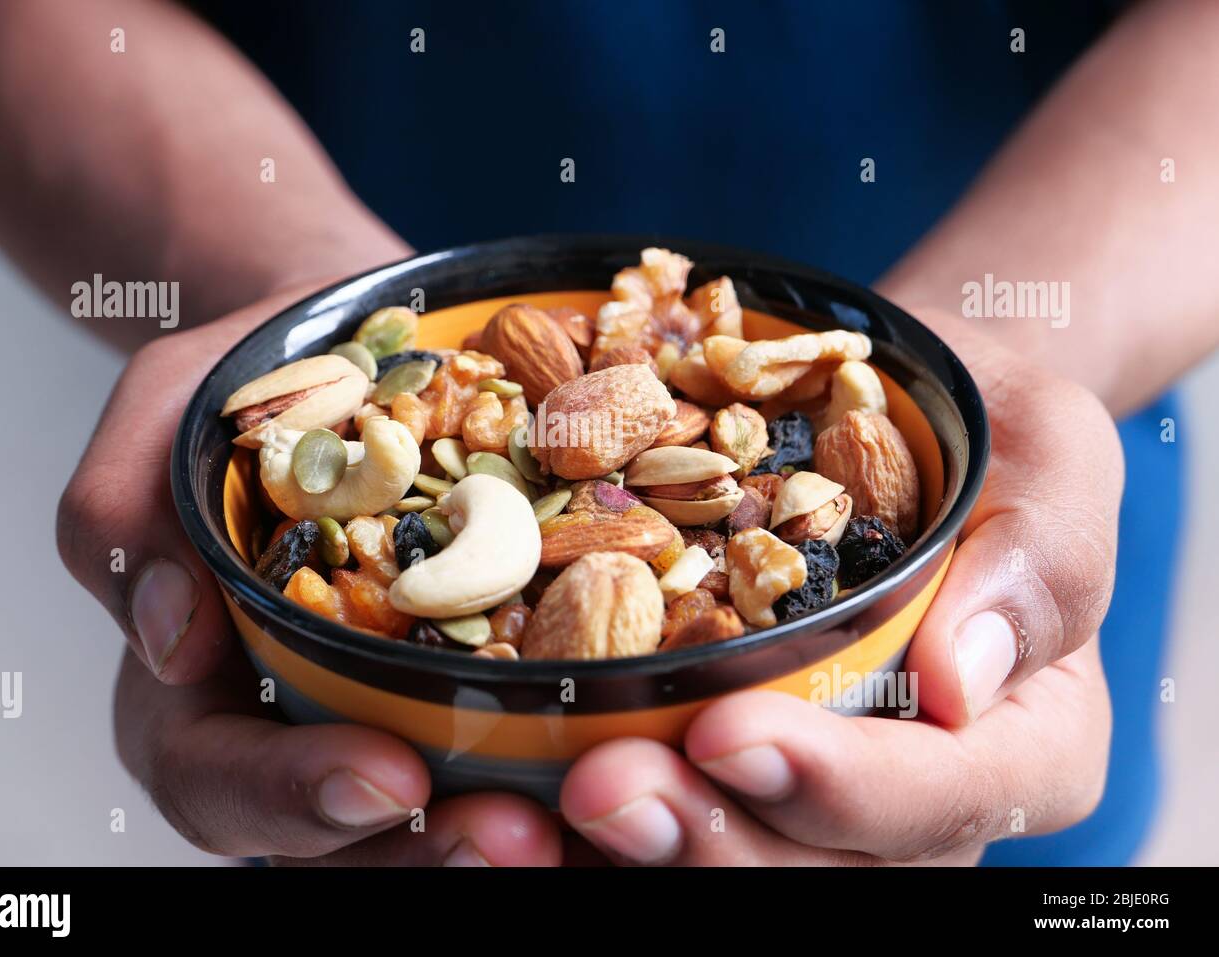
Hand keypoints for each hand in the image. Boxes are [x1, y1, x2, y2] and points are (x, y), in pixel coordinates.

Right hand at [58, 285, 560, 864]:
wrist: (364, 344)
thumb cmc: (262, 377)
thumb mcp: (174, 408)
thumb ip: (131, 509)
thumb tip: (176, 640)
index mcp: (203, 680)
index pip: (219, 778)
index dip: (293, 797)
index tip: (388, 774)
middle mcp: (299, 718)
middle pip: (338, 839)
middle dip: (417, 853)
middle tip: (511, 836)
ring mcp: (397, 708)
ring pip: (436, 818)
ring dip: (502, 834)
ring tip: (579, 822)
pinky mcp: (485, 678)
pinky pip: (517, 750)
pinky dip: (567, 769)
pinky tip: (640, 760)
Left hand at [559, 315, 1121, 863]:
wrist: (874, 408)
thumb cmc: (972, 424)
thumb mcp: (1045, 451)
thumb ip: (1043, 554)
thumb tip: (965, 677)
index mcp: (1015, 739)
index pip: (944, 799)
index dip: (842, 790)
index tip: (729, 733)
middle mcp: (909, 794)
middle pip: (819, 867)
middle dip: (707, 840)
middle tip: (602, 788)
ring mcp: (806, 793)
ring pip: (729, 865)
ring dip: (623, 855)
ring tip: (520, 817)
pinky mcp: (713, 766)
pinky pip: (650, 830)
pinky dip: (570, 834)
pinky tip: (498, 806)